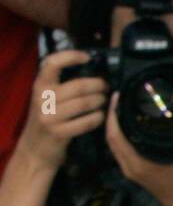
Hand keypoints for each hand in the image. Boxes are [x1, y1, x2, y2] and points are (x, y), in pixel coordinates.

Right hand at [13, 50, 108, 171]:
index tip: (88, 57)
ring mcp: (50, 116)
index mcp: (39, 86)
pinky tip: (101, 117)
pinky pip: (86, 122)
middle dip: (98, 85)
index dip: (71, 56)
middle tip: (106, 87)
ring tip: (105, 101)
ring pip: (84, 103)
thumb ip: (60, 86)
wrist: (35, 148)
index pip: (53, 63)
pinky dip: (98, 118)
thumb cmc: (47, 119)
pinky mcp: (59, 133)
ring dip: (100, 101)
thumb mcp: (46, 98)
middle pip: (78, 86)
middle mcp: (42, 98)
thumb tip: (90, 70)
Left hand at [106, 92, 172, 205]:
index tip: (119, 96)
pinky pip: (117, 149)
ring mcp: (128, 169)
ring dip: (112, 125)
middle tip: (118, 97)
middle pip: (110, 137)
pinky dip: (116, 135)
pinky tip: (122, 123)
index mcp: (142, 162)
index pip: (117, 135)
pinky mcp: (129, 170)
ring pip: (111, 143)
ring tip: (119, 106)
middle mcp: (130, 166)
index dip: (114, 114)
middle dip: (111, 116)